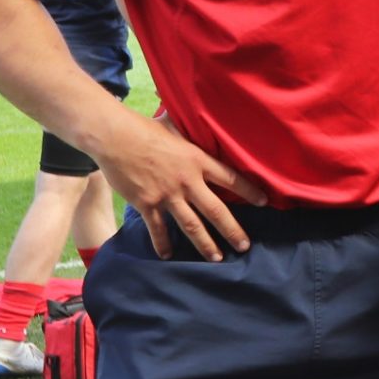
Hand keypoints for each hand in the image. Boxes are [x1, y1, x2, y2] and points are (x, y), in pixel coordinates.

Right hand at [93, 112, 267, 261]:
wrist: (114, 137)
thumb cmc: (146, 128)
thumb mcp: (177, 128)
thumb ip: (192, 133)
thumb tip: (204, 120)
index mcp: (198, 160)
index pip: (231, 179)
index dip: (249, 191)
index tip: (264, 202)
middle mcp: (187, 181)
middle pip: (216, 210)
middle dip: (232, 230)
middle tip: (244, 246)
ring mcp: (167, 195)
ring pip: (191, 225)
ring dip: (205, 244)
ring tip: (217, 258)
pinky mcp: (146, 203)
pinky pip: (158, 228)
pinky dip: (163, 243)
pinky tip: (168, 255)